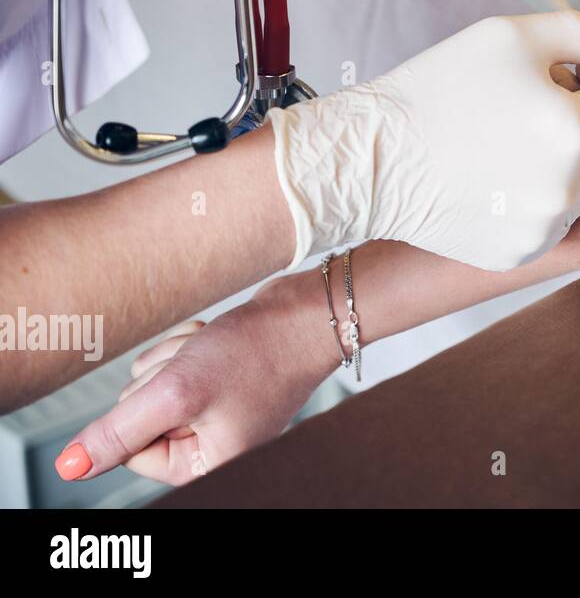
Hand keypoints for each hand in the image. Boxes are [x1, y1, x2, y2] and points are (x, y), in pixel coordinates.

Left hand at [55, 278, 329, 485]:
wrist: (306, 313)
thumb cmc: (258, 353)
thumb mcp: (177, 392)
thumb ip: (119, 431)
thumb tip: (71, 466)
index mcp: (204, 464)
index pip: (131, 449)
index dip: (147, 411)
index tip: (184, 391)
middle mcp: (208, 445)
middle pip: (140, 413)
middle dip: (163, 380)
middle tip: (204, 368)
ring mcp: (213, 413)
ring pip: (152, 384)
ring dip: (174, 359)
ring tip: (212, 352)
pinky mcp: (215, 384)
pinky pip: (171, 366)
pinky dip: (186, 348)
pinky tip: (214, 342)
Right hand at [270, 10, 579, 270]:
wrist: (371, 157)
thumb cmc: (439, 88)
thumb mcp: (512, 37)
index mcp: (578, 131)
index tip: (566, 78)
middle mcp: (571, 188)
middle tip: (524, 107)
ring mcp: (546, 227)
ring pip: (579, 185)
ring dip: (558, 164)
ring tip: (502, 143)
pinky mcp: (521, 252)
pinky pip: (549, 218)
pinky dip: (531, 199)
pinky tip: (490, 178)